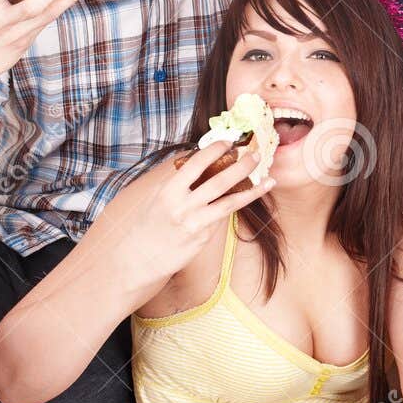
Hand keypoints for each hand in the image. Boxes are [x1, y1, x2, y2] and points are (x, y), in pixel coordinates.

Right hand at [103, 143, 273, 284]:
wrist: (134, 261)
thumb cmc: (144, 228)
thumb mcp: (155, 199)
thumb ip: (176, 184)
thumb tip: (195, 164)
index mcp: (168, 191)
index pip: (195, 164)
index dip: (213, 150)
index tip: (228, 141)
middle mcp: (182, 206)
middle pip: (218, 181)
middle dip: (241, 166)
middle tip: (256, 154)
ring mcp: (194, 223)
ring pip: (229, 202)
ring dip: (251, 189)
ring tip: (268, 179)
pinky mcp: (202, 239)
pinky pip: (222, 219)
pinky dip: (237, 206)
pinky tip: (251, 197)